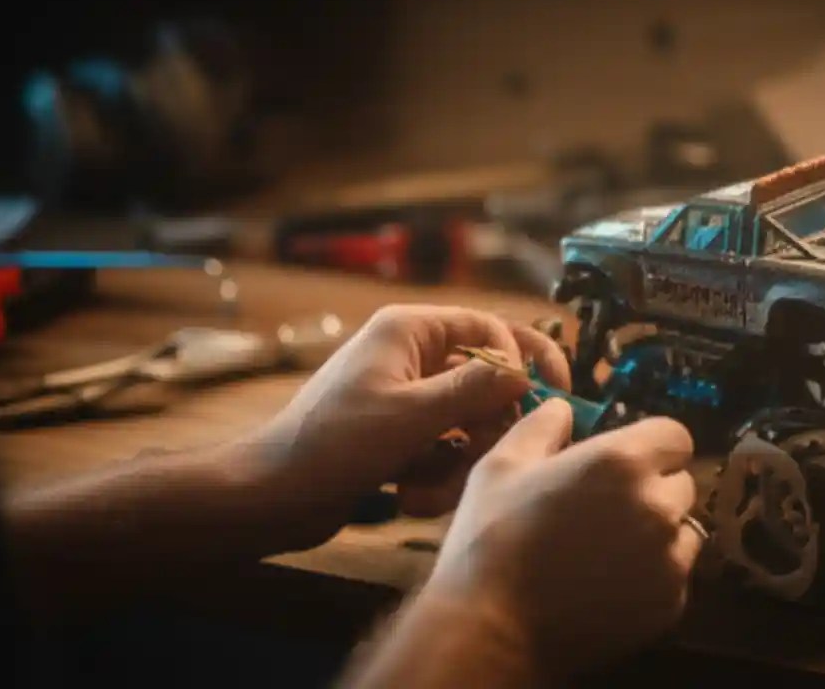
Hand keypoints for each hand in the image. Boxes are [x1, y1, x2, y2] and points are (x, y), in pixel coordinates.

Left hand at [244, 304, 569, 548]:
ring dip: (459, 459)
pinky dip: (436, 474)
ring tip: (430, 486)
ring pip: (468, 420)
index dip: (524, 360)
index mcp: (410, 332)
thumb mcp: (411, 415)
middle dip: (488, 423)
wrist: (272, 496)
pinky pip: (444, 447)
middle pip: (484, 378)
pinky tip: (411, 496)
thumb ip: (475, 389)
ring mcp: (405, 397)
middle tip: (495, 450)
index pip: (489, 328)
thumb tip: (525, 374)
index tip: (552, 397)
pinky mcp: (400, 435)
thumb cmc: (333, 445)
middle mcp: (411, 356)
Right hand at [421, 400, 701, 676]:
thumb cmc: (491, 538)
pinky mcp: (670, 604)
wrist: (492, 628)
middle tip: (606, 508)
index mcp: (623, 461)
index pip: (675, 435)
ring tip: (609, 549)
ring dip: (659, 532)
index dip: (649, 445)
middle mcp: (658, 506)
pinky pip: (675, 576)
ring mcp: (670, 560)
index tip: (621, 463)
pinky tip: (609, 583)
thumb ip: (542, 427)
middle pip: (681, 482)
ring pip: (683, 531)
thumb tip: (564, 407)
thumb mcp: (502, 465)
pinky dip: (653, 576)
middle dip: (653, 488)